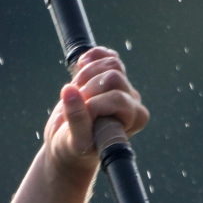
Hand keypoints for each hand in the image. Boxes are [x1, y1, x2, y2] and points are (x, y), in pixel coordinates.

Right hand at [41, 48, 150, 174]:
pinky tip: (80, 65)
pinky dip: (92, 56)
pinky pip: (106, 54)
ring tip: (75, 93)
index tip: (79, 119)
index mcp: (134, 119)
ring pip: (110, 63)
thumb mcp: (73, 141)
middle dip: (87, 88)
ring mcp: (123, 86)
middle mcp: (133, 101)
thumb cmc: (74, 148)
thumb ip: (76, 119)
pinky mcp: (109, 75)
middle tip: (73, 105)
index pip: (117, 98)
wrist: (68, 142)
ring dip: (85, 75)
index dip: (93, 105)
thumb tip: (70, 91)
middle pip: (113, 77)